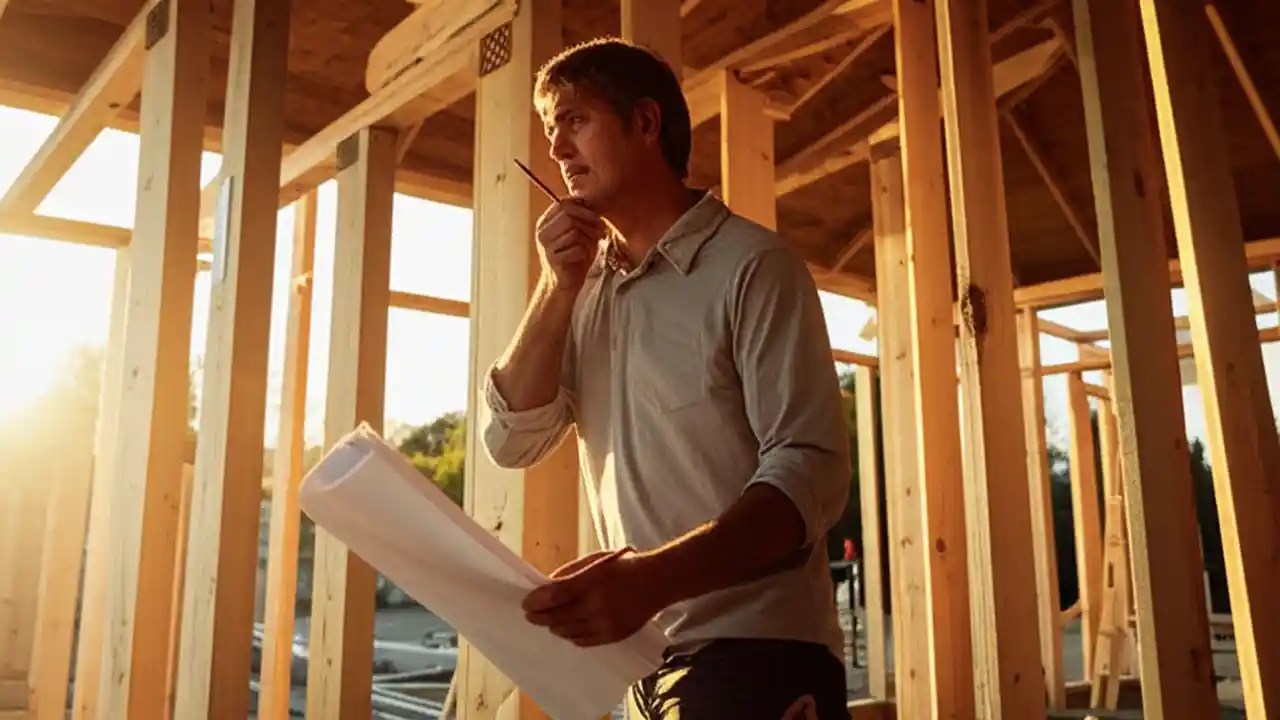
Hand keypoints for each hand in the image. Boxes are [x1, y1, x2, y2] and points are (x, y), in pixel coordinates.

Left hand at [522, 548, 669, 646]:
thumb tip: (546, 587)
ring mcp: (606, 624)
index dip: (536, 601)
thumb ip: (570, 573)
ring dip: (554, 626)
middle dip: (540, 617)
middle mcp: (598, 605)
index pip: (555, 594)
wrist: (657, 582)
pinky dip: (571, 635)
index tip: (525, 603)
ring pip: (568, 632)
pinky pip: (583, 641)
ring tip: (549, 621)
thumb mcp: (595, 560)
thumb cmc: (624, 566)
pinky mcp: (613, 636)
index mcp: (592, 581)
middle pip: (557, 617)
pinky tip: (567, 628)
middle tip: (530, 615)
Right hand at [534, 198, 606, 294]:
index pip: (562, 204)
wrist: (565, 284)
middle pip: (568, 216)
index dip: (581, 207)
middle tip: (599, 232)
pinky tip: (583, 257)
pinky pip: (576, 248)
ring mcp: (546, 246)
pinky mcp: (553, 260)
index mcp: (545, 223)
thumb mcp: (577, 233)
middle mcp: (542, 233)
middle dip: (587, 223)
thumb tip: (592, 200)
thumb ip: (581, 218)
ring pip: (573, 231)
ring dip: (588, 239)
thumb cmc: (574, 256)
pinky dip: (584, 252)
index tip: (596, 216)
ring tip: (591, 246)